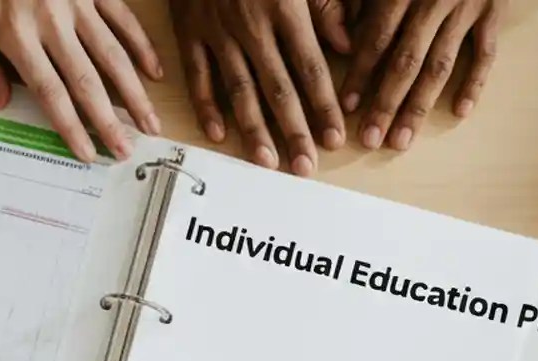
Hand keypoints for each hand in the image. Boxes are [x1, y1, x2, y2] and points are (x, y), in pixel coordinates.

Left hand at [0, 0, 163, 161]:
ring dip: (134, 93)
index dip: (71, 127)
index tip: (87, 153)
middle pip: (87, 81)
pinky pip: (123, 18)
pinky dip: (141, 46)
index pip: (49, 92)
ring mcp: (77, 1)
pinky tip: (154, 72)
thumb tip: (0, 103)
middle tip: (126, 150)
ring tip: (150, 123)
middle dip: (110, 121)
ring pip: (112, 55)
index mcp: (16, 33)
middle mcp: (51, 21)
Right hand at [173, 0, 347, 175]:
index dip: (324, 106)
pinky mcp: (188, 31)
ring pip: (239, 89)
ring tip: (268, 161)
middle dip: (294, 131)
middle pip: (277, 88)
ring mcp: (216, 31)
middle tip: (306, 166)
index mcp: (284, 8)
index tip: (335, 138)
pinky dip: (206, 105)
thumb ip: (326, 6)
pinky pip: (198, 75)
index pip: (310, 69)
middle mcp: (251, 25)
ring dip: (253, 129)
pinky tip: (217, 134)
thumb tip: (348, 46)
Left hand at [342, 0, 504, 150]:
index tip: (346, 106)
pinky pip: (485, 52)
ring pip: (440, 64)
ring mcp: (468, 5)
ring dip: (419, 106)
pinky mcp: (494, 9)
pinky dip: (474, 83)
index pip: (377, 37)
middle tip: (369, 139)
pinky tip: (460, 112)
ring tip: (401, 140)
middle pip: (406, 60)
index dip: (361, 73)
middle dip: (385, 103)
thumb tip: (340, 39)